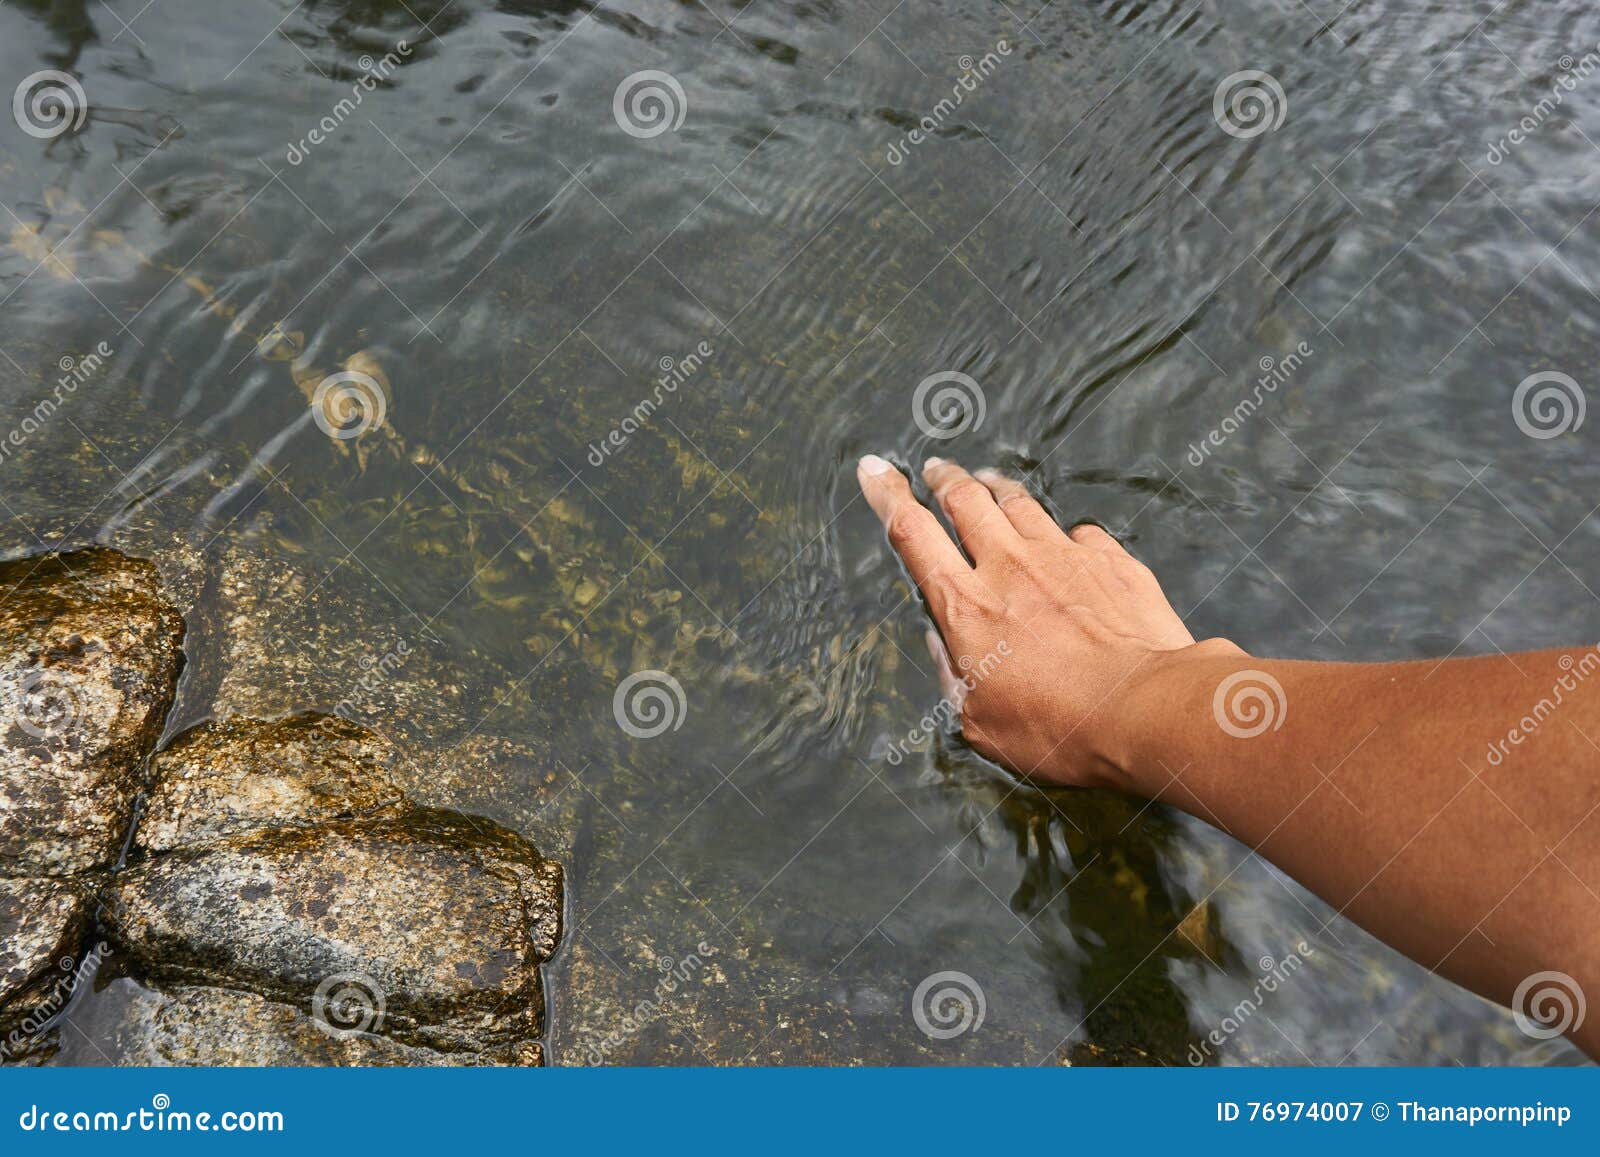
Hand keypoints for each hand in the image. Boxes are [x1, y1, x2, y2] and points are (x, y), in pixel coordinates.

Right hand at [857, 455, 1240, 787]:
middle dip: (944, 478)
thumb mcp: (980, 722)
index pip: (911, 532)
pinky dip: (1066, 534)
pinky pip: (1080, 532)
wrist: (1145, 709)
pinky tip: (1069, 542)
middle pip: (964, 499)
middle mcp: (1009, 566)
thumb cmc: (1059, 728)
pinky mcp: (1111, 561)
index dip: (885, 495)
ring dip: (996, 487)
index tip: (872, 469)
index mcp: (966, 605)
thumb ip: (952, 675)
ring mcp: (1063, 556)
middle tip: (936, 469)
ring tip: (987, 481)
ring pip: (1019, 502)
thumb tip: (939, 643)